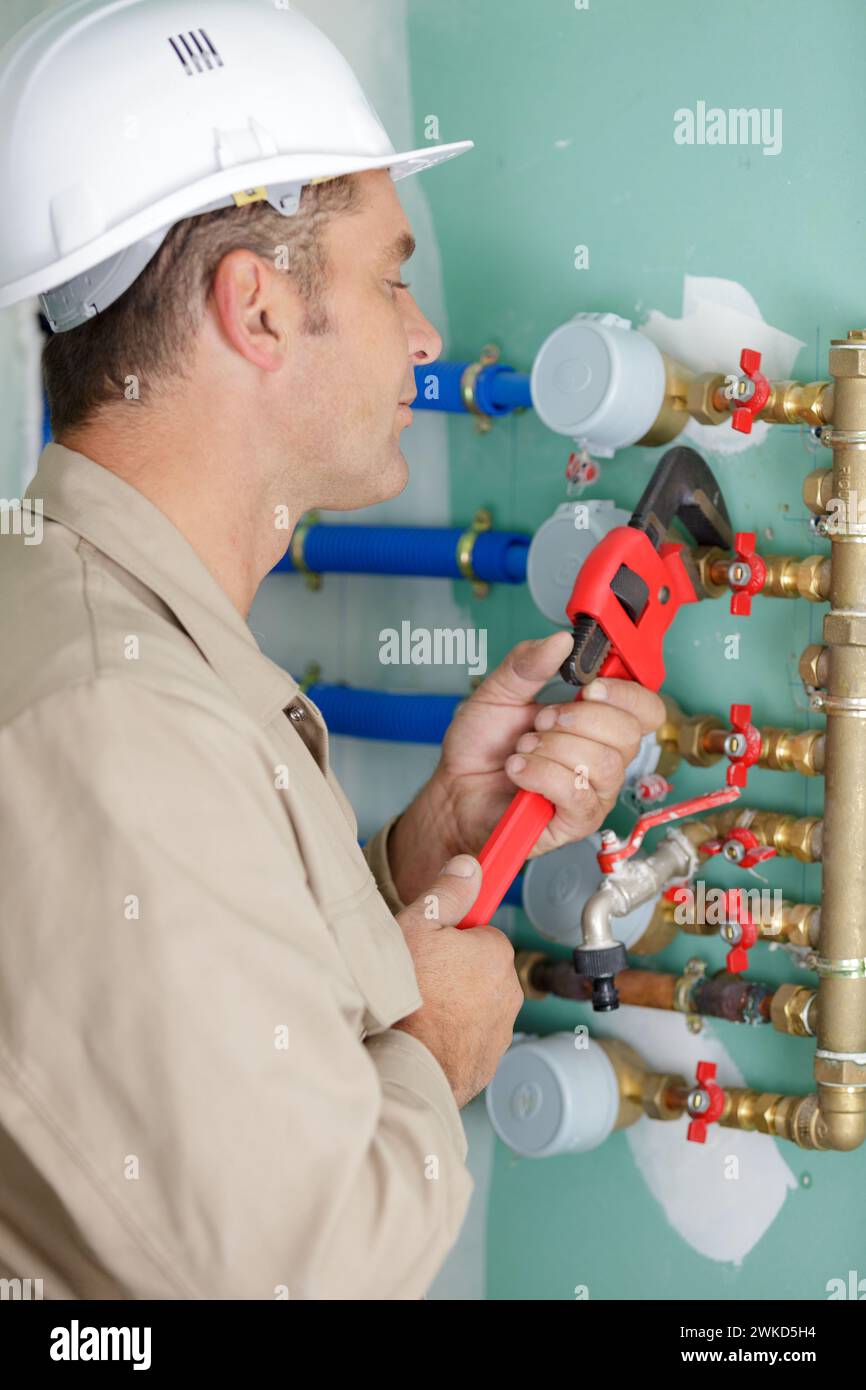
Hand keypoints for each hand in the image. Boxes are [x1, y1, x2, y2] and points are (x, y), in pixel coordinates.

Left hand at [388, 632, 666, 902]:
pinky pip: (577, 794)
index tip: (590, 687)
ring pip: (603, 764)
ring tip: (523, 748)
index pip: (646, 708)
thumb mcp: (498, 692)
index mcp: (597, 721)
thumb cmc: (483, 747)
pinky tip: (519, 770)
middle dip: (578, 720)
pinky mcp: (577, 821)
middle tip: (540, 722)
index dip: (626, 695)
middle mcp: (604, 756)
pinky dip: (541, 774)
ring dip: (553, 749)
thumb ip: (527, 663)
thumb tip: (561, 640)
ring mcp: (594, 791)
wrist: (455, 788)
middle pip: (628, 735)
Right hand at [392, 854, 522, 1107]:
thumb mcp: (417, 924)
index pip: (482, 933)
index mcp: (496, 952)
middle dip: (455, 971)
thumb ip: (447, 892)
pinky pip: (471, 1037)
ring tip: (420, 1007)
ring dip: (454, 1005)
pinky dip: (453, 1036)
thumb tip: (469, 868)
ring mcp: (500, 1029)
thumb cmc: (410, 997)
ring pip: (477, 1004)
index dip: (454, 936)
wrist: (407, 1065)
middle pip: (480, 969)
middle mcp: (508, 991)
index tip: (436, 945)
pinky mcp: (488, 1061)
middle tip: (421, 976)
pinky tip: (425, 1033)